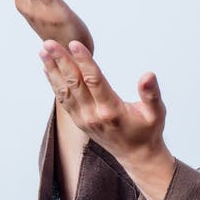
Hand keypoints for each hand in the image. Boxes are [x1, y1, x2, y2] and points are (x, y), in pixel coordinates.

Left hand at [38, 39, 171, 166]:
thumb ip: (151, 94)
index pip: (95, 81)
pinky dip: (54, 83)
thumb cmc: (147, 132)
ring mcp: (84, 120)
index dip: (84, 61)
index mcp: (112, 111)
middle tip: (49, 42)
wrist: (137, 156)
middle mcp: (94, 116)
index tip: (74, 43)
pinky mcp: (79, 121)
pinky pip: (64, 100)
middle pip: (74, 83)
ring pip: (65, 91)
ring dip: (53, 70)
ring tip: (43, 51)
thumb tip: (148, 75)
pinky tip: (47, 68)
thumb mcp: (156, 113)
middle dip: (61, 61)